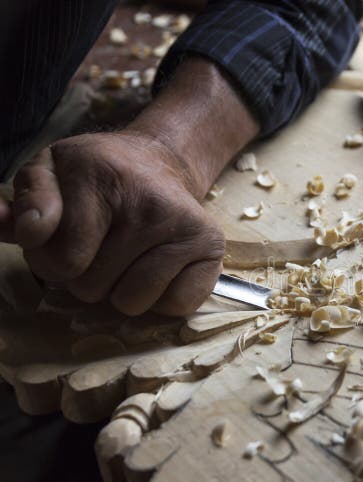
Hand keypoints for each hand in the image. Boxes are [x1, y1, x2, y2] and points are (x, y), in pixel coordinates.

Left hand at [5, 131, 225, 315]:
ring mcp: (186, 226)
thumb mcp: (48, 173)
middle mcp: (150, 201)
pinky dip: (162, 300)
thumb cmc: (96, 177)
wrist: (159, 162)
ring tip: (128, 259)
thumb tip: (6, 224)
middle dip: (87, 277)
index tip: (63, 239)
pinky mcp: (212, 247)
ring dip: (122, 292)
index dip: (51, 261)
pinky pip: (175, 306)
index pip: (60, 262)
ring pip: (132, 303)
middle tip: (100, 248)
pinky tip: (159, 269)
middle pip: (92, 288)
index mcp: (101, 177)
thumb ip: (25, 204)